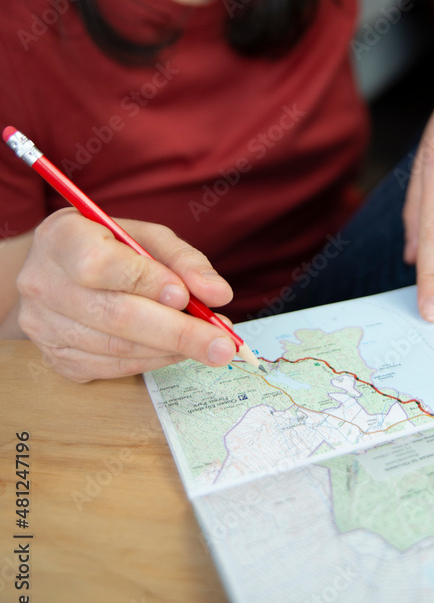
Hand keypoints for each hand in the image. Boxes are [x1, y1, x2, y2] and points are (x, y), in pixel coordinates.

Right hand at [16, 208, 236, 381]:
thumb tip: (218, 294)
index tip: (186, 296)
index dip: (144, 281)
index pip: (98, 264)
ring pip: (116, 348)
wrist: (60, 269)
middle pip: (113, 315)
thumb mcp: (146, 235)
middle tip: (222, 343)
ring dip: (170, 350)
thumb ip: (183, 260)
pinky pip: (111, 367)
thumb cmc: (109, 245)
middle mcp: (41, 283)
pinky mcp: (55, 357)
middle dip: (177, 332)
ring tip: (209, 346)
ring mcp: (43, 326)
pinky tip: (176, 351)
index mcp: (60, 238)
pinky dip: (152, 361)